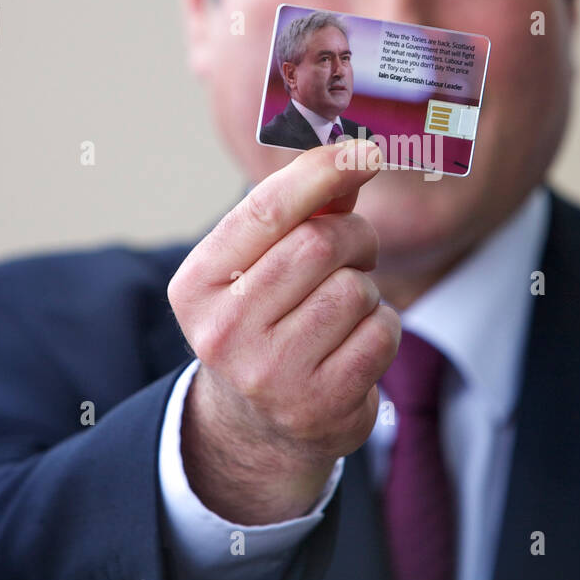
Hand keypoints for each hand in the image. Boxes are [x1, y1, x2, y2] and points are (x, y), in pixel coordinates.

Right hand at [167, 141, 399, 524]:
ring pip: (356, 290)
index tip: (363, 152)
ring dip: (366, 290)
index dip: (320, 173)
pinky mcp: (320, 406)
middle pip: (319, 245)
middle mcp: (224, 333)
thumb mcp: (261, 267)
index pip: (265, 211)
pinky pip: (381, 333)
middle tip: (358, 251)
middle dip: (355, 237)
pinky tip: (355, 343)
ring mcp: (270, 375)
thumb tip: (352, 156)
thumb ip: (302, 213)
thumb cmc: (266, 322)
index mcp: (197, 286)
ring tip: (343, 310)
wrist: (259, 427)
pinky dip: (383, 328)